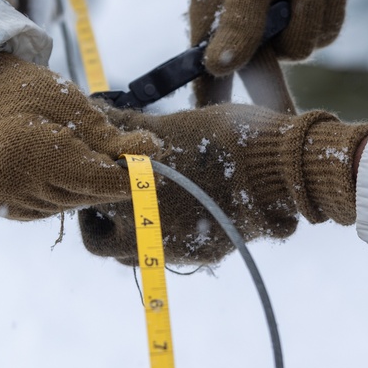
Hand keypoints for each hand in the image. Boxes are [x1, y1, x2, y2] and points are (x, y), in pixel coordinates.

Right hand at [0, 54, 161, 219]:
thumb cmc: (30, 93)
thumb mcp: (74, 107)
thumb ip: (113, 138)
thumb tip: (153, 150)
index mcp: (26, 150)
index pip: (91, 178)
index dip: (125, 179)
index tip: (151, 175)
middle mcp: (10, 182)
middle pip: (83, 195)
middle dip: (110, 182)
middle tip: (131, 168)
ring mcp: (4, 198)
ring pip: (70, 204)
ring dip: (88, 188)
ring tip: (88, 160)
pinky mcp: (5, 208)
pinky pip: (52, 209)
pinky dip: (66, 194)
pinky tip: (64, 173)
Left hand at [79, 103, 367, 264]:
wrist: (282, 170)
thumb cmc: (221, 140)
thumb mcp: (167, 126)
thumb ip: (125, 127)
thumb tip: (93, 113)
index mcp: (130, 203)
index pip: (85, 212)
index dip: (84, 193)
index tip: (92, 175)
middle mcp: (148, 237)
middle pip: (104, 243)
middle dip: (104, 219)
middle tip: (113, 190)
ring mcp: (177, 250)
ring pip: (138, 252)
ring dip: (135, 229)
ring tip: (148, 196)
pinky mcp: (205, 254)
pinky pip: (173, 251)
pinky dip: (170, 232)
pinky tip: (184, 205)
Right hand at [189, 0, 362, 104]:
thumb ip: (237, 20)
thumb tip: (218, 66)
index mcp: (215, 29)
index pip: (208, 82)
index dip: (213, 112)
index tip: (216, 141)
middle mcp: (248, 39)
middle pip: (265, 78)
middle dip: (282, 76)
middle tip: (284, 117)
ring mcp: (283, 35)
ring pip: (307, 45)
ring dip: (314, 1)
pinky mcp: (317, 26)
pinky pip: (331, 27)